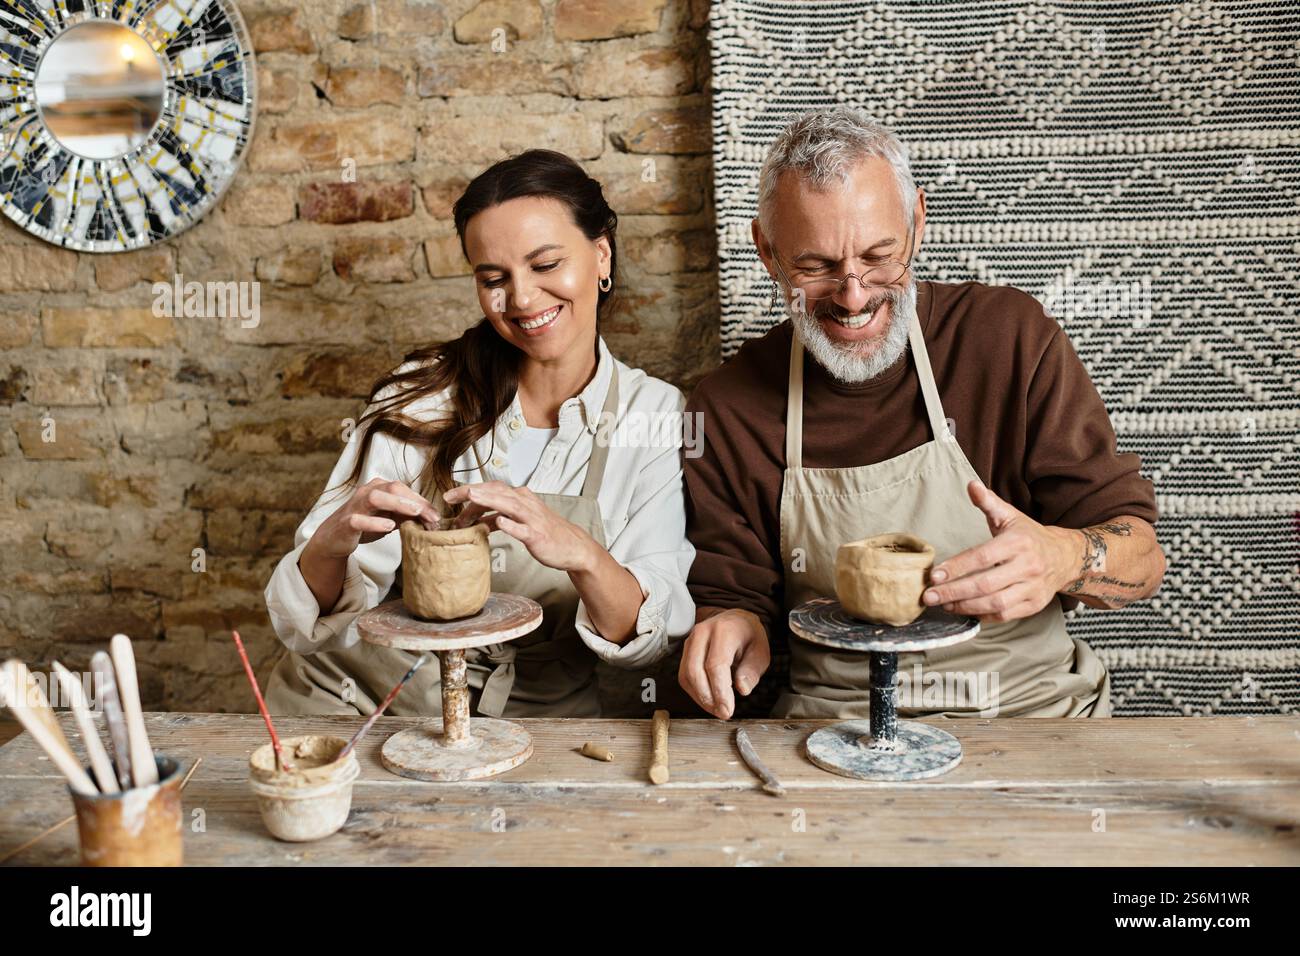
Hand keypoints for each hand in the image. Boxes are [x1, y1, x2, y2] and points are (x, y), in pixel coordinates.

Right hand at [309, 478, 440, 559]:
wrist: (333, 538)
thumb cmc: (364, 525)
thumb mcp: (389, 519)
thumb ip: (407, 516)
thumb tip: (432, 520)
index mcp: (379, 488)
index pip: (404, 489)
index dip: (422, 501)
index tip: (437, 516)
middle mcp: (367, 492)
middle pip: (393, 488)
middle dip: (415, 501)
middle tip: (432, 516)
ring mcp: (355, 506)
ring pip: (375, 497)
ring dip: (397, 504)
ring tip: (414, 514)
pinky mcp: (345, 522)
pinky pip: (358, 519)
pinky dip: (374, 522)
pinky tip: (389, 526)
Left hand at [441, 481, 598, 571]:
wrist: (573, 546)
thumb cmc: (545, 532)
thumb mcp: (518, 521)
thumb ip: (497, 517)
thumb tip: (474, 519)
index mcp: (519, 498)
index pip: (491, 489)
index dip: (469, 491)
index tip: (450, 497)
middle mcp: (525, 504)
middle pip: (496, 493)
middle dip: (472, 493)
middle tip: (449, 497)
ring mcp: (532, 519)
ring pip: (508, 505)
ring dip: (489, 500)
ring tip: (471, 496)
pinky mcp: (537, 535)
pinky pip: (523, 529)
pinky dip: (511, 524)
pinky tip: (499, 522)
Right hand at [678, 608, 770, 719]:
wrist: (735, 620)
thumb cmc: (748, 636)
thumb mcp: (760, 651)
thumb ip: (752, 670)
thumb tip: (742, 689)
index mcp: (724, 630)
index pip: (716, 664)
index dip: (720, 691)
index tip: (728, 709)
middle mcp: (702, 633)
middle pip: (695, 671)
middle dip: (708, 698)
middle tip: (723, 713)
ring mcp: (690, 641)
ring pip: (686, 675)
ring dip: (700, 698)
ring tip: (717, 709)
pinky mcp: (685, 651)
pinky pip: (684, 676)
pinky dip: (695, 693)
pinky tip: (709, 700)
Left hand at [920, 480, 1077, 623]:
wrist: (1065, 556)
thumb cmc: (1029, 536)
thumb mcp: (1010, 515)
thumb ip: (988, 502)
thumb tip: (971, 485)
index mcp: (1018, 543)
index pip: (982, 557)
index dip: (957, 567)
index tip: (935, 575)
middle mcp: (1028, 566)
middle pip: (985, 584)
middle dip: (954, 592)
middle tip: (930, 596)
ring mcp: (1033, 588)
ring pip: (995, 604)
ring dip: (965, 607)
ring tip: (943, 604)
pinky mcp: (1034, 605)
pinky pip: (1005, 615)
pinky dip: (982, 616)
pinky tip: (964, 610)